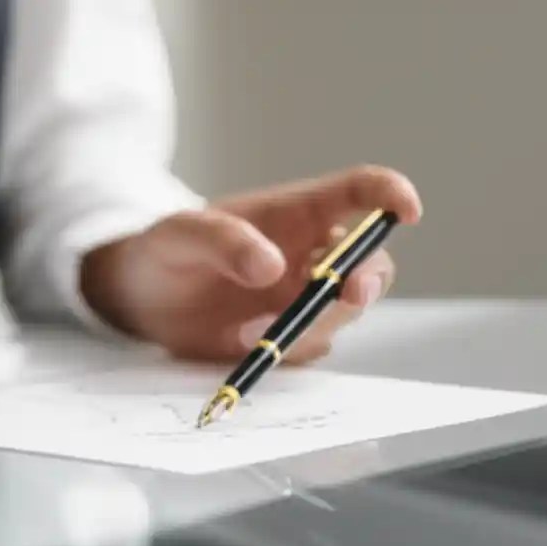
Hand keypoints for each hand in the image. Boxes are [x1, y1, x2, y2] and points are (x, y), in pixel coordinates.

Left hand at [80, 165, 421, 363]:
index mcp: (295, 212)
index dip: (390, 195)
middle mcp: (311, 255)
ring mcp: (303, 299)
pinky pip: (310, 350)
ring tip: (247, 333)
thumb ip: (222, 241)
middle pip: (369, 264)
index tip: (407, 210)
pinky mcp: (288, 337)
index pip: (359, 192)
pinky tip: (241, 346)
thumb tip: (272, 267)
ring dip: (311, 325)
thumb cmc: (165, 249)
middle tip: (348, 293)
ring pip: (343, 314)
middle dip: (368, 278)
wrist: (139, 299)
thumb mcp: (180, 235)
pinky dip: (285, 353)